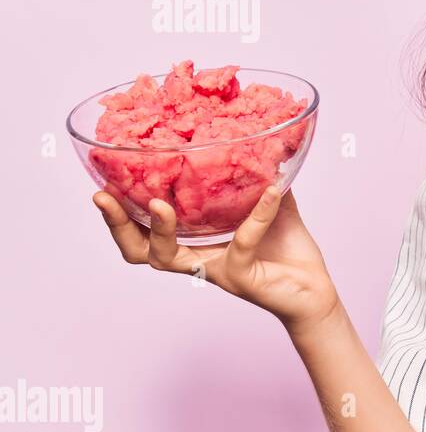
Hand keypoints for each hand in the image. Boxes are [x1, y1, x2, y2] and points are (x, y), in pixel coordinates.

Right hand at [91, 185, 339, 331]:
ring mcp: (215, 271)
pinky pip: (241, 242)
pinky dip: (257, 214)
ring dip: (157, 229)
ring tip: (158, 204)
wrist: (316, 290)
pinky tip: (273, 191)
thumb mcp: (271, 207)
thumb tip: (260, 140)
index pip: (145, 233)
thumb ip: (259, 180)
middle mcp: (198, 260)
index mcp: (197, 244)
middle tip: (103, 196)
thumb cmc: (289, 253)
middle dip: (117, 224)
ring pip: (166, 258)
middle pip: (138, 251)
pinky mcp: (241, 277)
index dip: (121, 214)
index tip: (104, 184)